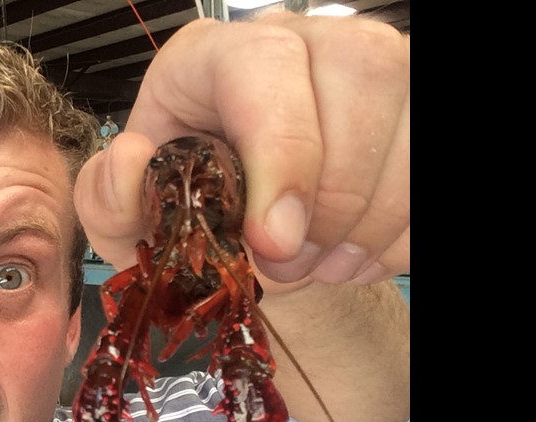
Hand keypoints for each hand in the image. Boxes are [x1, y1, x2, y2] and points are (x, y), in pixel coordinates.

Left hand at [74, 14, 408, 286]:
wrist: (246, 239)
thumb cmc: (185, 212)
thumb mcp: (127, 218)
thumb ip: (107, 197)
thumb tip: (132, 161)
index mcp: (215, 56)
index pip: (265, 65)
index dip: (282, 152)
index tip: (272, 239)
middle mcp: (303, 43)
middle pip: (359, 82)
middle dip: (332, 199)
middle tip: (292, 263)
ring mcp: (371, 72)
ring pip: (409, 127)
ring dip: (372, 221)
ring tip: (321, 265)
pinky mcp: (410, 116)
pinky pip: (428, 175)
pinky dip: (400, 234)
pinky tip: (354, 258)